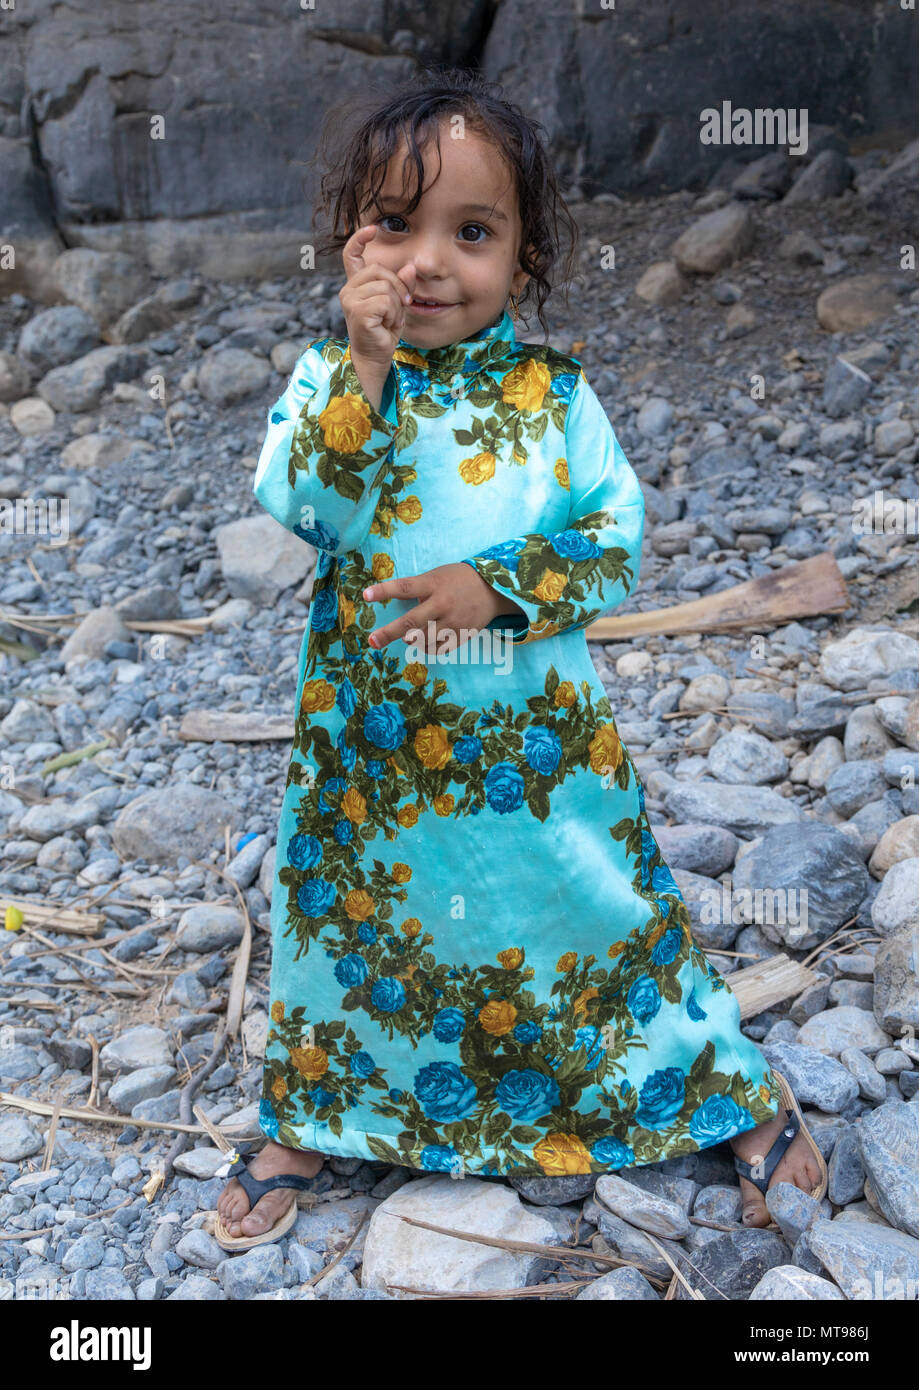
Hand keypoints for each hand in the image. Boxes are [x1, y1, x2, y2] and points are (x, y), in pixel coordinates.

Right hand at [340, 225, 416, 369]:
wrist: (376, 357)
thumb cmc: (384, 332)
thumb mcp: (397, 304)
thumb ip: (403, 285)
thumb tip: (410, 267)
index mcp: (356, 285)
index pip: (352, 255)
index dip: (360, 239)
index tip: (372, 228)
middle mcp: (348, 289)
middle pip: (380, 269)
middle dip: (398, 287)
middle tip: (401, 308)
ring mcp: (350, 299)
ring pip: (386, 286)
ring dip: (397, 305)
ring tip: (390, 320)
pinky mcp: (357, 311)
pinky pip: (386, 301)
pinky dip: (393, 313)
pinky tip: (386, 325)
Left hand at [363, 563, 525, 651]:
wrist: (494, 589)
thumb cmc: (458, 580)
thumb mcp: (437, 576)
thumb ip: (419, 591)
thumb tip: (402, 613)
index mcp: (434, 584)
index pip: (405, 587)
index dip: (384, 591)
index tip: (365, 595)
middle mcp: (442, 603)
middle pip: (411, 622)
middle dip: (389, 633)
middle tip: (372, 641)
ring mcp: (453, 622)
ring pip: (423, 640)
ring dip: (411, 640)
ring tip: (410, 636)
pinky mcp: (462, 635)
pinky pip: (438, 649)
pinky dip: (427, 647)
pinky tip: (427, 641)